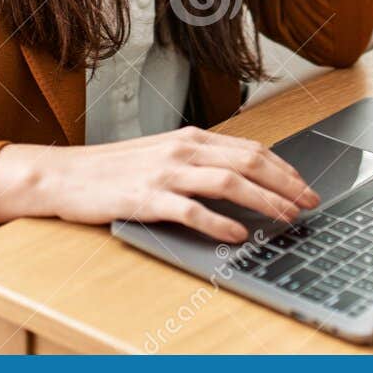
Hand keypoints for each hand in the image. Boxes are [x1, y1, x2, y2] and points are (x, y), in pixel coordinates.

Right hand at [0, 127, 319, 243]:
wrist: (62, 175)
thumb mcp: (162, 156)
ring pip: (228, 182)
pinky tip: (238, 233)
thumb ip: (198, 163)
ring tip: (286, 217)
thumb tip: (242, 179)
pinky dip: (220, 222)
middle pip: (249, 161)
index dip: (284, 168)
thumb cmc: (112, 171)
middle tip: (310, 202)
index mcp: (190, 138)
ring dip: (264, 200)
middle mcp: (182, 150)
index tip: (305, 185)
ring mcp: (164, 172)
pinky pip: (191, 210)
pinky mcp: (146, 198)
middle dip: (286, 183)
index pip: (251, 149)